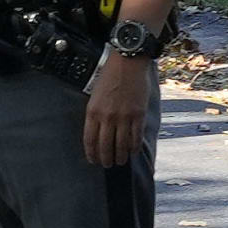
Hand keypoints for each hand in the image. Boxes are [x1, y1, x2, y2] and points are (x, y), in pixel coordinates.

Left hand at [82, 46, 155, 166]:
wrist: (127, 63)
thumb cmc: (109, 76)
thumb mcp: (94, 95)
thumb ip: (95, 114)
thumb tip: (97, 133)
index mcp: (93, 111)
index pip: (89, 140)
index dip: (91, 154)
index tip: (93, 160)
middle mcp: (107, 117)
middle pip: (105, 146)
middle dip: (106, 159)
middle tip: (107, 165)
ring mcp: (123, 117)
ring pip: (121, 145)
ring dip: (120, 157)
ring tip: (120, 161)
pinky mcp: (138, 115)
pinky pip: (135, 137)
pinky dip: (133, 148)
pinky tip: (132, 152)